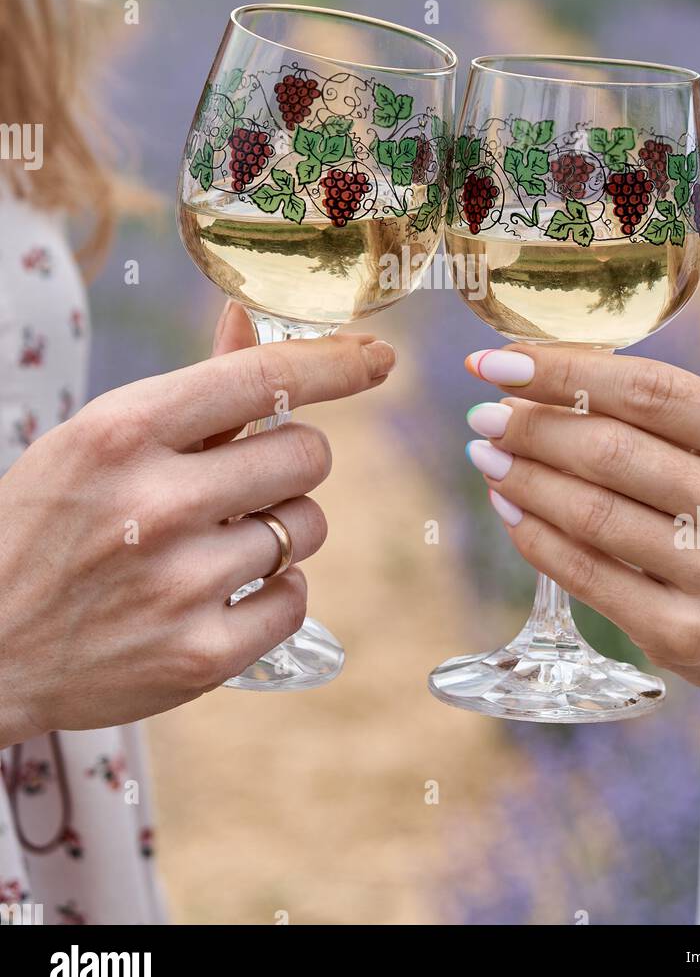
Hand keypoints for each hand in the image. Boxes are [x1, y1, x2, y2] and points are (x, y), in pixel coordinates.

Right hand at [0, 309, 394, 744]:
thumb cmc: (44, 525)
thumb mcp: (97, 439)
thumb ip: (189, 386)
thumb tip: (250, 321)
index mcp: (122, 431)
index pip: (264, 377)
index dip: (336, 365)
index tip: (377, 360)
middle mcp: (156, 503)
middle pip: (307, 454)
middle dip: (293, 459)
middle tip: (250, 478)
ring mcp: (179, 584)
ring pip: (306, 525)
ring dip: (282, 526)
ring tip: (220, 539)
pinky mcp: (199, 655)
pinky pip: (296, 599)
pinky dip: (276, 591)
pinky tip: (226, 590)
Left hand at [463, 345, 699, 736]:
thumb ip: (685, 422)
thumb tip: (560, 383)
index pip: (651, 392)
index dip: (563, 370)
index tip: (502, 360)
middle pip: (611, 451)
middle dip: (530, 426)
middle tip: (486, 414)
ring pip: (590, 512)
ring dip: (522, 477)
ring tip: (488, 454)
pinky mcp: (687, 638)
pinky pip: (586, 576)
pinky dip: (534, 536)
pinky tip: (510, 508)